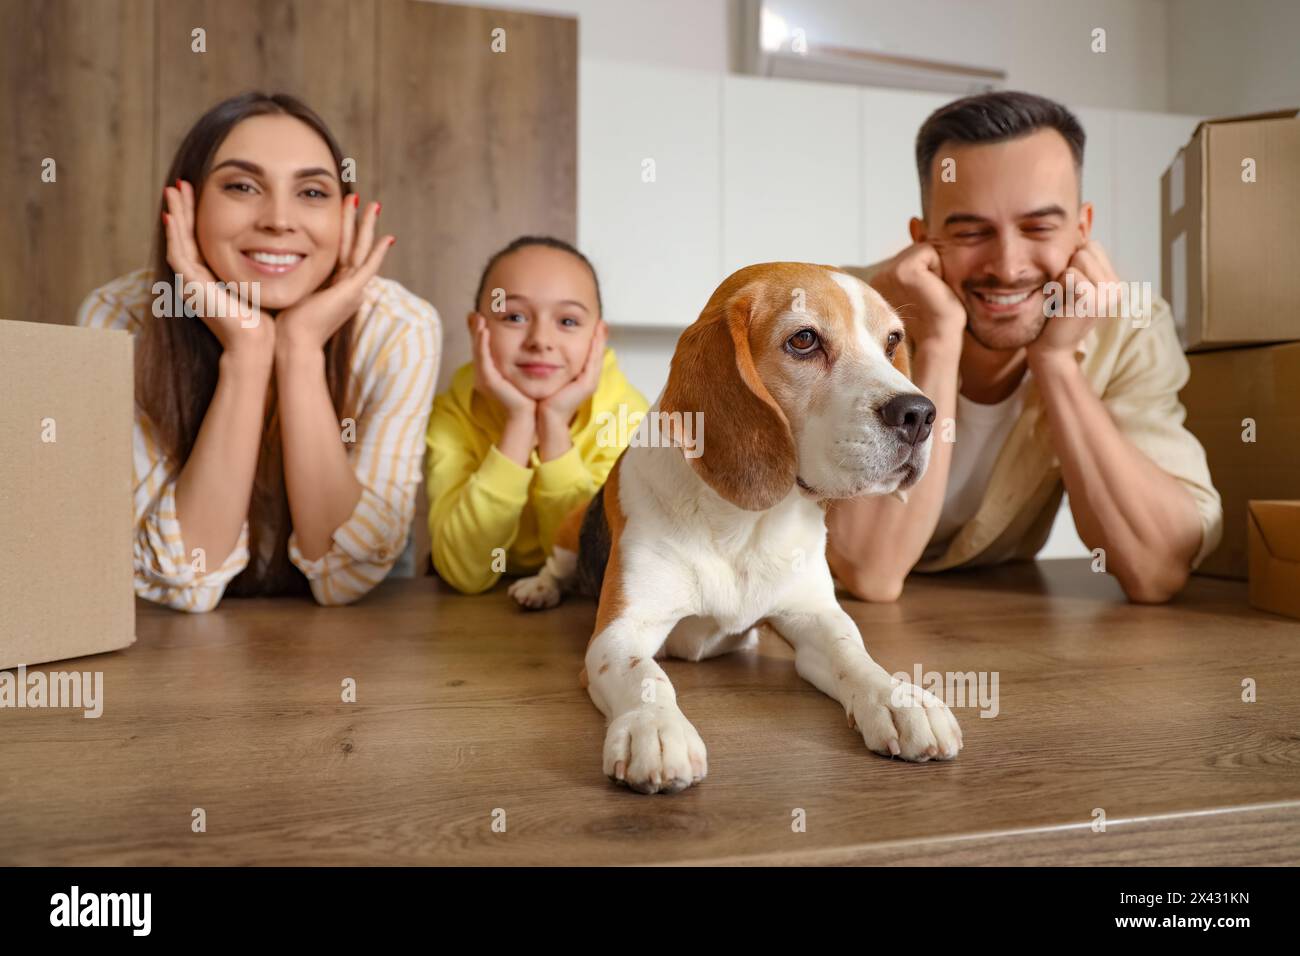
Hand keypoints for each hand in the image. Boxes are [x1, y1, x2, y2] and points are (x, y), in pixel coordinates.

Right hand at [164, 179, 271, 356]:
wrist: (255, 344)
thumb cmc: (264, 320)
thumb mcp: (259, 284)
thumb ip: (258, 267)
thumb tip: (278, 250)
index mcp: (211, 277)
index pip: (199, 240)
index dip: (196, 216)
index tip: (199, 193)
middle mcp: (196, 278)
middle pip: (184, 235)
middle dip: (183, 209)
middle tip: (181, 183)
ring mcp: (190, 282)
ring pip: (177, 240)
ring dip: (176, 214)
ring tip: (174, 189)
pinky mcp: (190, 286)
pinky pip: (178, 254)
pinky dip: (174, 234)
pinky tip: (172, 215)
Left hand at [275, 195, 393, 352]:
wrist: (293, 342)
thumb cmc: (285, 323)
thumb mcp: (291, 291)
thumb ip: (290, 276)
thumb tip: (271, 261)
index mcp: (335, 286)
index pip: (342, 252)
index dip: (344, 230)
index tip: (343, 211)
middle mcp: (347, 287)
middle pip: (355, 246)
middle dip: (358, 221)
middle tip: (362, 199)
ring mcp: (352, 289)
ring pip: (363, 250)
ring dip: (368, 227)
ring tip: (374, 205)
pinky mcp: (352, 291)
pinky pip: (369, 267)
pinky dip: (379, 253)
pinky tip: (387, 238)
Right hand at [470, 312, 535, 419]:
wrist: (531, 414)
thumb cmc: (532, 394)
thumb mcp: (527, 370)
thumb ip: (523, 356)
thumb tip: (531, 341)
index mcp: (491, 372)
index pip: (483, 348)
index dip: (480, 332)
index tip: (481, 315)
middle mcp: (484, 375)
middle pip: (477, 348)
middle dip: (476, 329)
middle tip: (474, 313)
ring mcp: (485, 378)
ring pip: (478, 352)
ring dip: (477, 334)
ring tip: (479, 319)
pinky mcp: (488, 382)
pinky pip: (484, 360)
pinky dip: (483, 345)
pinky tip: (484, 332)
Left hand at [537, 319, 607, 428]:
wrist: (547, 417)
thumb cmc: (546, 400)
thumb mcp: (552, 379)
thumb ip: (553, 367)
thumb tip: (547, 355)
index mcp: (582, 379)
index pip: (591, 356)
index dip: (594, 342)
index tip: (594, 327)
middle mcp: (589, 380)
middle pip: (597, 355)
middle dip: (600, 338)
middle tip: (602, 323)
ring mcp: (590, 382)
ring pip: (597, 356)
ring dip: (600, 340)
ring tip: (601, 326)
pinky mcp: (588, 384)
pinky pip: (592, 362)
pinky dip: (595, 348)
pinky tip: (594, 336)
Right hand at [867, 242, 965, 347]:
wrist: (940, 337)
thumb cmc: (938, 314)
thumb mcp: (928, 277)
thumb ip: (918, 249)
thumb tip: (914, 220)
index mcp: (882, 279)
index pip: (911, 254)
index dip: (928, 270)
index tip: (925, 295)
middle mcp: (880, 275)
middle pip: (916, 248)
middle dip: (931, 267)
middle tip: (930, 294)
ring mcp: (888, 273)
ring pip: (921, 248)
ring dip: (935, 267)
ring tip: (931, 292)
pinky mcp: (903, 272)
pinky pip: (927, 250)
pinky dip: (938, 267)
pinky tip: (933, 288)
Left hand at [1029, 239, 1115, 361]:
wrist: (1050, 349)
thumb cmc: (1054, 313)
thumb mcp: (1069, 280)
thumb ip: (1078, 255)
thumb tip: (1084, 209)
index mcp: (1113, 281)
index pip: (1092, 246)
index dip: (1072, 262)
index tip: (1069, 289)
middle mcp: (1117, 287)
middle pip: (1085, 250)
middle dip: (1066, 269)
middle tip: (1064, 297)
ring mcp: (1109, 294)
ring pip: (1078, 259)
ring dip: (1061, 279)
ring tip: (1063, 300)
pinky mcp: (1095, 301)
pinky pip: (1069, 274)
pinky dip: (1058, 287)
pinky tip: (1061, 306)